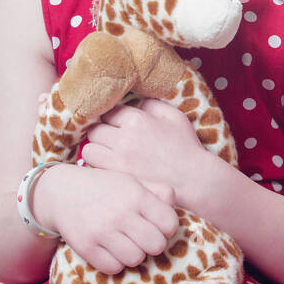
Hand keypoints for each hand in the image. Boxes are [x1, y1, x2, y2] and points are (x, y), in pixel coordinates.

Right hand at [31, 163, 180, 275]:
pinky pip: (114, 268)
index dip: (167, 228)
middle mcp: (120, 213)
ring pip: (136, 259)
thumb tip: (175, 207)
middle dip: (152, 243)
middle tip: (142, 237)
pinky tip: (110, 249)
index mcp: (136, 195)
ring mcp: (102, 232)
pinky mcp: (87, 248)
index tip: (157, 225)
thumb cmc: (104, 188)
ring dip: (134, 254)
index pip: (170, 224)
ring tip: (126, 243)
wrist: (61, 192)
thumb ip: (158, 191)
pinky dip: (115, 262)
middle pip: (156, 245)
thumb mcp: (131, 181)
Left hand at [80, 99, 218, 210]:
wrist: (194, 180)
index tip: (118, 126)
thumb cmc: (186, 147)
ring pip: (89, 150)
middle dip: (102, 133)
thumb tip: (134, 103)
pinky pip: (95, 169)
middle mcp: (124, 138)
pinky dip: (100, 168)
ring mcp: (118, 160)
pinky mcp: (117, 179)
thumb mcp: (174, 117)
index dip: (113, 119)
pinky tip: (112, 169)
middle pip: (94, 130)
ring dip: (97, 150)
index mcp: (137, 119)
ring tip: (108, 155)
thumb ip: (151, 105)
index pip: (108, 112)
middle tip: (111, 140)